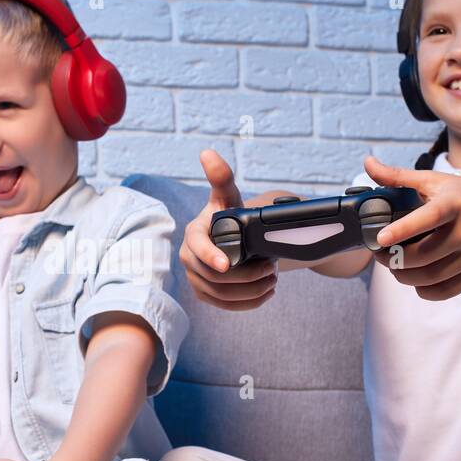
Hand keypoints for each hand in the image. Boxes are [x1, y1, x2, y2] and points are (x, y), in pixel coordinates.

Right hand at [178, 149, 294, 311]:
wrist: (234, 237)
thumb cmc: (230, 214)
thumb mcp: (229, 197)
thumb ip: (221, 177)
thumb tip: (207, 153)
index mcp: (193, 234)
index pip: (196, 248)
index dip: (210, 256)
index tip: (229, 264)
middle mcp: (188, 259)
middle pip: (215, 277)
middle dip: (246, 275)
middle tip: (272, 267)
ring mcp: (196, 280)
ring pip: (222, 295)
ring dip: (251, 290)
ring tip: (272, 279)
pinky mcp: (206, 295)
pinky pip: (225, 306)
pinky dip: (249, 303)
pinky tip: (266, 293)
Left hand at [362, 155, 460, 300]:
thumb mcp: (434, 181)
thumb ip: (398, 176)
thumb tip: (367, 163)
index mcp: (456, 203)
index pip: (429, 218)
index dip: (403, 229)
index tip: (380, 237)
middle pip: (423, 255)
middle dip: (392, 258)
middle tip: (380, 253)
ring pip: (429, 277)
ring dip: (402, 275)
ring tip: (393, 264)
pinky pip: (442, 292)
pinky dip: (421, 289)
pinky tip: (414, 276)